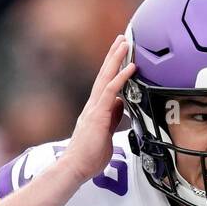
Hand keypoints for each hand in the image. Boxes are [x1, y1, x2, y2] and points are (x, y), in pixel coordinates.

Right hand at [61, 35, 135, 185]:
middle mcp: (93, 105)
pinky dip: (121, 78)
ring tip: (125, 43)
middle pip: (104, 74)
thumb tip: (120, 104)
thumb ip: (113, 117)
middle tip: (122, 38)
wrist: (76, 167)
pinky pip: (110, 91)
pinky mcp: (97, 115)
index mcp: (96, 110)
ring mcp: (94, 108)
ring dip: (116, 59)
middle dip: (114, 56)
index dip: (113, 68)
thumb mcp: (106, 132)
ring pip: (106, 77)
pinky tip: (130, 68)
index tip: (121, 54)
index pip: (105, 83)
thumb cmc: (89, 156)